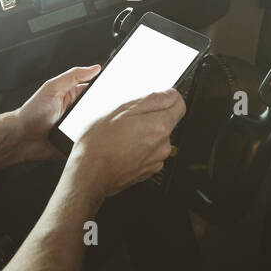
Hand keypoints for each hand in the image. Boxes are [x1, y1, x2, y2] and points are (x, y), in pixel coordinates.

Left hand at [12, 65, 100, 162]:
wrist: (21, 138)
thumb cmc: (33, 112)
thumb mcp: (53, 88)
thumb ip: (73, 76)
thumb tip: (95, 68)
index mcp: (73, 96)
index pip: (95, 91)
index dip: (106, 90)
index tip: (115, 90)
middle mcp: (77, 112)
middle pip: (99, 110)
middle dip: (105, 112)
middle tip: (106, 112)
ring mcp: (78, 128)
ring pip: (98, 127)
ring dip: (99, 127)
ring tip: (96, 126)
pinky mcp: (77, 143)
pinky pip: (91, 143)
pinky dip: (94, 142)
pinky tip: (93, 140)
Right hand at [70, 89, 186, 199]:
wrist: (90, 175)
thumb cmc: (100, 144)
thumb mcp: (121, 110)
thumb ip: (152, 100)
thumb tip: (170, 94)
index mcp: (160, 127)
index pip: (179, 104)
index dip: (168, 96)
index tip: (157, 97)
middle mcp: (163, 145)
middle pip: (166, 121)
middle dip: (151, 117)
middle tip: (128, 119)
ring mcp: (156, 160)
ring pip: (156, 138)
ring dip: (144, 134)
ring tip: (122, 135)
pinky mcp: (148, 171)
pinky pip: (149, 153)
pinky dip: (140, 148)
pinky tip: (123, 147)